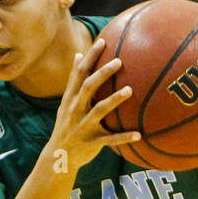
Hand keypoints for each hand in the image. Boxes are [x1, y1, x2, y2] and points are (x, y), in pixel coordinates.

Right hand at [46, 38, 141, 172]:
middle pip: (88, 87)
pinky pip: (110, 139)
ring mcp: (83, 126)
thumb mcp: (66, 102)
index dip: (90, 57)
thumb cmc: (67, 125)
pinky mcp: (91, 142)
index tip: (103, 41)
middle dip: (103, 73)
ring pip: (99, 110)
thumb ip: (74, 81)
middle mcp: (75, 110)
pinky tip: (139, 134)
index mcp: (71, 99)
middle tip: (119, 61)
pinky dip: (124, 137)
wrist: (58, 156)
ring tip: (129, 90)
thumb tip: (78, 55)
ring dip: (114, 100)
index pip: (80, 73)